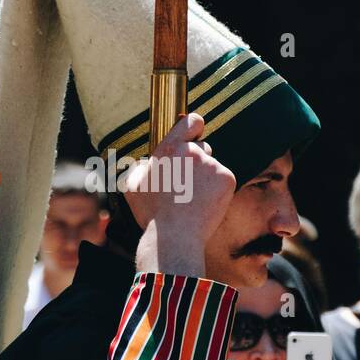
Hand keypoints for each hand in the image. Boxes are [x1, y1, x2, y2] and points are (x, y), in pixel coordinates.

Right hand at [131, 113, 235, 277]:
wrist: (175, 237)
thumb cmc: (152, 215)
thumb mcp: (132, 187)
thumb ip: (140, 167)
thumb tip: (146, 163)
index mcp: (168, 149)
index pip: (191, 122)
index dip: (194, 127)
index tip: (195, 133)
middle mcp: (191, 152)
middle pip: (203, 148)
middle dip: (197, 162)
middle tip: (186, 185)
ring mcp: (211, 164)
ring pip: (212, 167)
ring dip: (207, 179)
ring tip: (193, 200)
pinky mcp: (227, 179)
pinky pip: (224, 180)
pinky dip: (218, 191)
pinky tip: (205, 205)